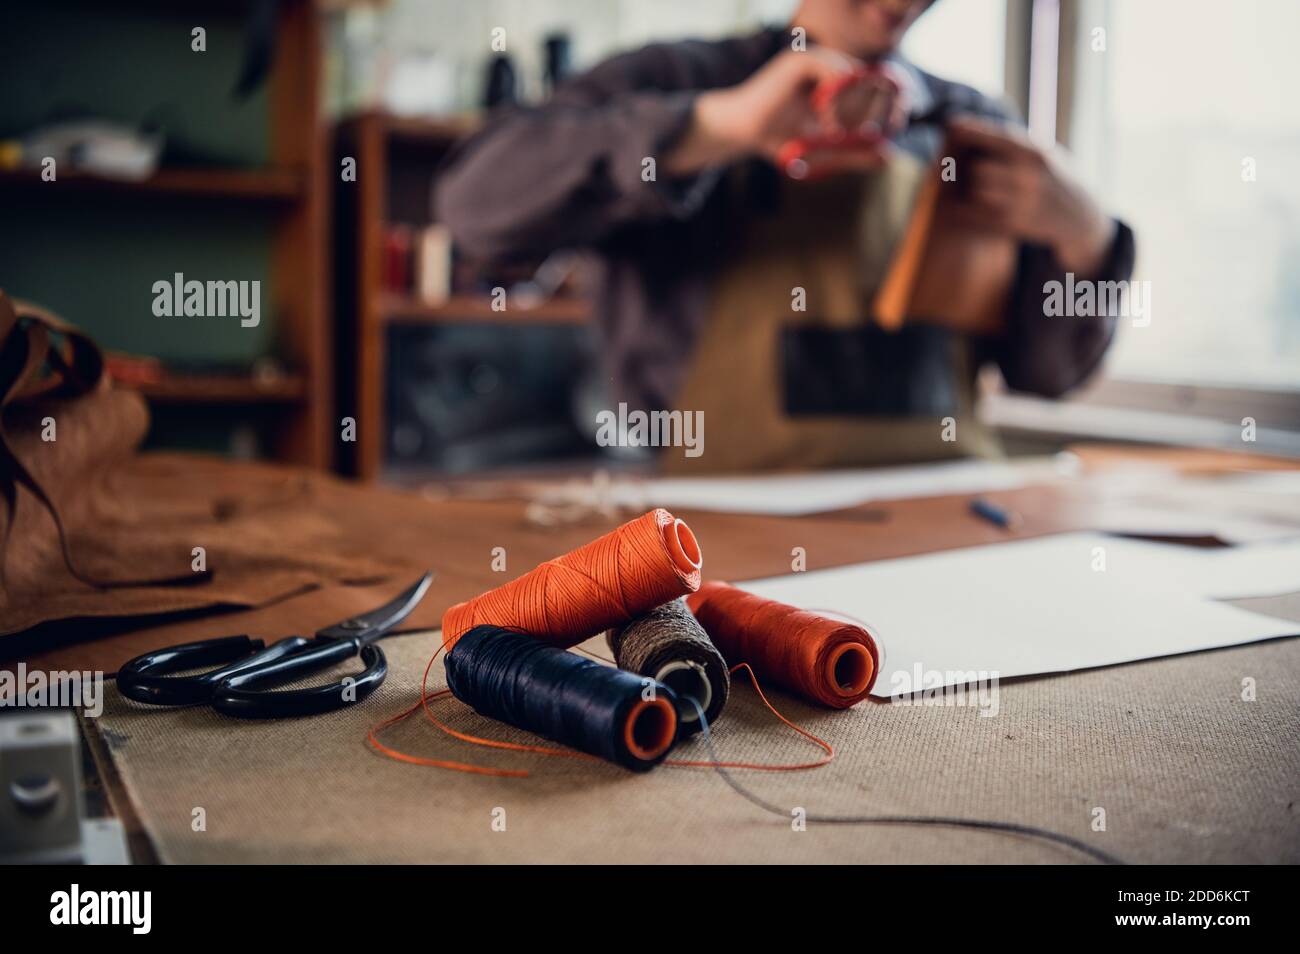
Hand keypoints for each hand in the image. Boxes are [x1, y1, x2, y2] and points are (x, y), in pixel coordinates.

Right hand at [665, 49, 900, 174]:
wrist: (742, 133)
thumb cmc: (777, 139)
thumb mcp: (823, 150)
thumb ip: (854, 152)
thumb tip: (887, 156)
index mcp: (834, 82)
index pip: (873, 85)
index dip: (887, 103)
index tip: (889, 126)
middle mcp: (828, 66)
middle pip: (868, 82)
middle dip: (870, 110)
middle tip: (854, 134)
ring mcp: (814, 60)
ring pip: (854, 79)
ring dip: (849, 110)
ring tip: (830, 131)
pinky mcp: (802, 61)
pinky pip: (836, 75)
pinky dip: (835, 101)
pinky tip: (823, 121)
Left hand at [945, 116, 1115, 275]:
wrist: (1079, 215)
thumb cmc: (1052, 176)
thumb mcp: (1042, 153)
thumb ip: (1013, 145)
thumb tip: (969, 131)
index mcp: (1036, 155)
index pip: (998, 138)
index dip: (972, 130)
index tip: (952, 124)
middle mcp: (1029, 179)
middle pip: (979, 169)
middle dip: (968, 166)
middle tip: (959, 164)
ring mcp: (1021, 204)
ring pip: (976, 192)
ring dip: (966, 188)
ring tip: (965, 183)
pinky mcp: (1012, 225)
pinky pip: (975, 215)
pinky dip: (963, 208)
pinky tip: (958, 203)